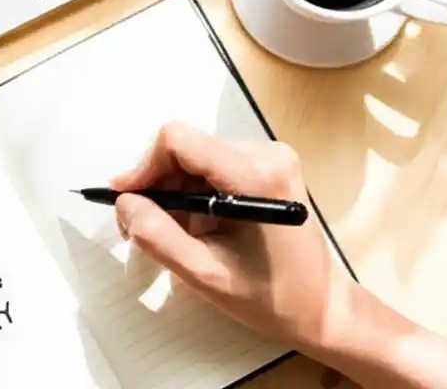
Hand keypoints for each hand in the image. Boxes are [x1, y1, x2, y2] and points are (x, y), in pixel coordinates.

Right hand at [110, 122, 355, 353]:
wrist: (321, 306)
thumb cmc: (270, 298)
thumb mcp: (205, 275)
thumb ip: (160, 237)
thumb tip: (125, 203)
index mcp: (256, 176)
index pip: (180, 141)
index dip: (144, 167)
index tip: (126, 201)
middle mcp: (266, 154)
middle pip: (186, 148)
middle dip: (156, 185)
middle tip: (138, 227)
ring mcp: (271, 156)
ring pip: (195, 156)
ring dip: (173, 191)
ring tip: (170, 232)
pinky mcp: (269, 165)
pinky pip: (212, 164)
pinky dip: (193, 191)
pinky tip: (195, 225)